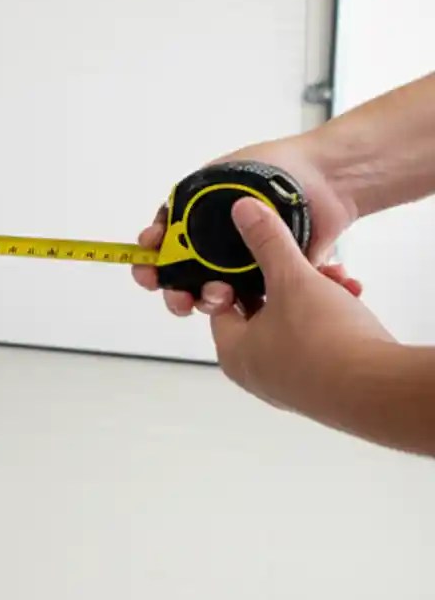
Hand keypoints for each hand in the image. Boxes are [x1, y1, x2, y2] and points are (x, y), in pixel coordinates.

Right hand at [132, 137, 360, 314]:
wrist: (330, 178)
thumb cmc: (279, 167)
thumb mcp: (223, 175)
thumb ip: (196, 202)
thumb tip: (169, 224)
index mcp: (198, 221)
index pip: (165, 246)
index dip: (152, 260)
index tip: (149, 266)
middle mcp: (217, 246)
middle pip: (184, 277)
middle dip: (175, 291)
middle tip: (178, 296)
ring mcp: (245, 266)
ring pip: (215, 293)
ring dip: (208, 300)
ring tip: (218, 296)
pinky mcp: (274, 281)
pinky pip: (258, 299)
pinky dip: (253, 305)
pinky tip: (250, 300)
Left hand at [210, 198, 392, 411]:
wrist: (378, 389)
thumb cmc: (324, 340)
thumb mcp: (291, 278)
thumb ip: (267, 242)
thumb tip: (243, 211)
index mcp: (232, 350)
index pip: (221, 301)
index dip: (239, 272)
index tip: (260, 254)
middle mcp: (254, 371)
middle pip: (263, 310)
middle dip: (291, 280)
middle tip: (311, 264)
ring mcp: (288, 382)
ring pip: (296, 323)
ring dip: (319, 294)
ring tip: (341, 279)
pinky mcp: (320, 386)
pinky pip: (319, 341)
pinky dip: (334, 317)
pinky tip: (353, 298)